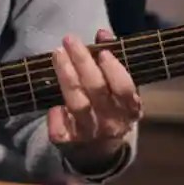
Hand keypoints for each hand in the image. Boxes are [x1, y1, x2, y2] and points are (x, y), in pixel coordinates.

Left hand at [49, 29, 142, 166]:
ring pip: (77, 104)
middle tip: (70, 39)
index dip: (113, 70)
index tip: (102, 51)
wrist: (100, 151)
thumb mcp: (119, 86)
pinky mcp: (69, 143)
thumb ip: (112, 58)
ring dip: (66, 76)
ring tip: (58, 53)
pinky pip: (59, 129)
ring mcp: (90, 134)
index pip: (124, 89)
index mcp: (130, 109)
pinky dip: (55, 115)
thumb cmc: (111, 107)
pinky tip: (53, 103)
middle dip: (82, 62)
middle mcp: (112, 123)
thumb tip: (102, 34)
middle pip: (96, 90)